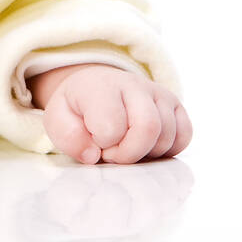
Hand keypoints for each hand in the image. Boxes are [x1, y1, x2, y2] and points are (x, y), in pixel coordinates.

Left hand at [31, 64, 192, 163]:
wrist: (96, 87)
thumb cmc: (77, 108)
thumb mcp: (57, 119)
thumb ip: (67, 137)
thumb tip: (93, 155)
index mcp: (101, 87)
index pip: (112, 125)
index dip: (104, 144)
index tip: (95, 142)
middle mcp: (134, 85)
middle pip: (148, 128)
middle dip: (130, 153)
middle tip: (113, 153)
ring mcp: (159, 94)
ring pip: (167, 136)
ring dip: (146, 153)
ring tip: (126, 146)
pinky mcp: (176, 106)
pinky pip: (184, 136)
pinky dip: (168, 149)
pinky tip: (146, 146)